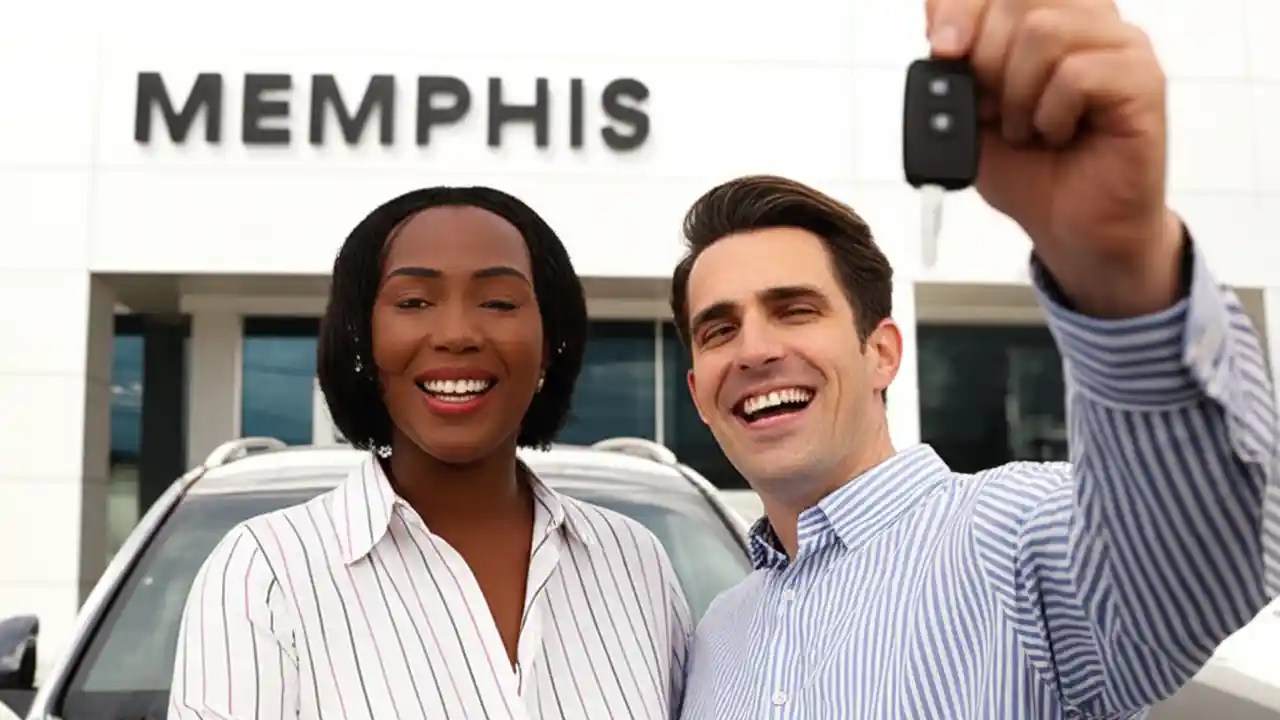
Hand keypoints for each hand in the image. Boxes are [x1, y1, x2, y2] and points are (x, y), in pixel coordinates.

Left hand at [925, 0, 1184, 316]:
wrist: (1070, 227)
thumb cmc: (1031, 169)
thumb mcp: (969, 114)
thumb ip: (953, 62)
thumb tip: (936, 15)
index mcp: (1049, 17)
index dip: (963, 6)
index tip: (944, 47)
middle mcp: (1088, 20)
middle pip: (1018, 0)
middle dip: (986, 63)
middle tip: (994, 111)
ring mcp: (1121, 46)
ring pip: (1043, 31)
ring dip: (1018, 94)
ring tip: (1029, 129)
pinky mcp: (1142, 81)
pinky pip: (1076, 74)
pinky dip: (1050, 114)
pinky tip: (1059, 134)